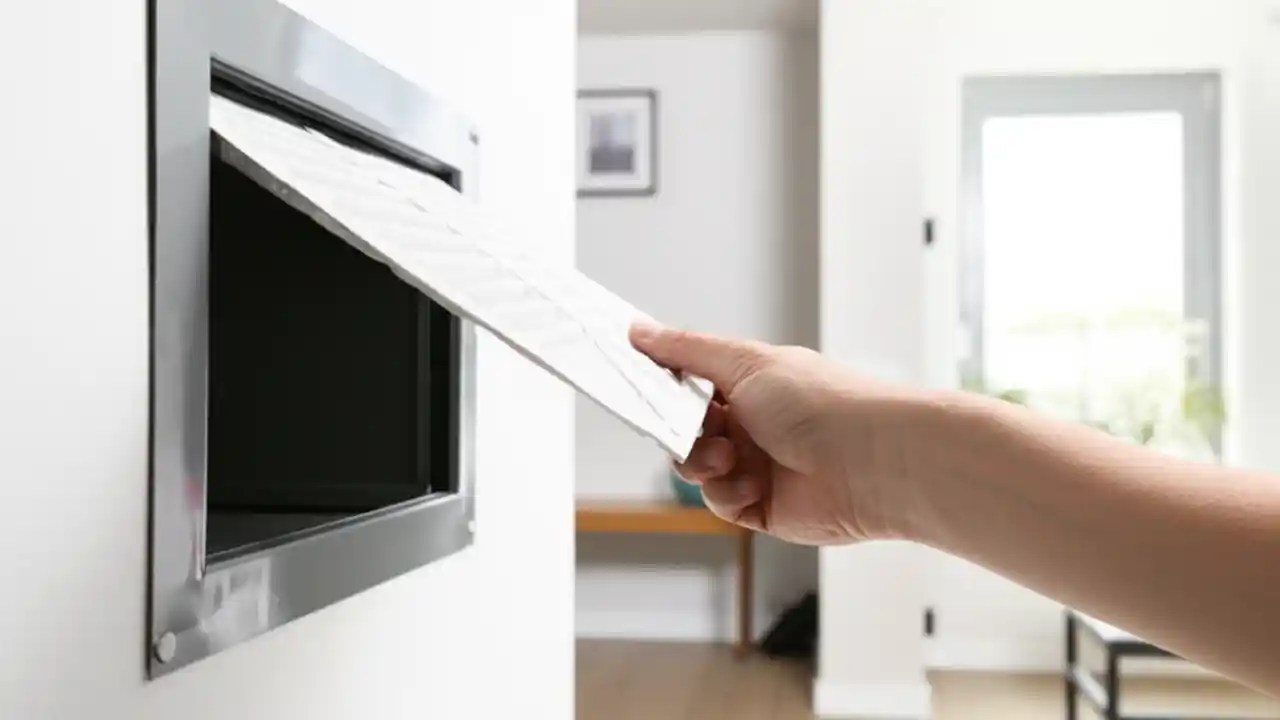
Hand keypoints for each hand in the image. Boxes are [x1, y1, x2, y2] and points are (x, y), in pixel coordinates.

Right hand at [630, 322, 926, 544]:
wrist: (873, 462)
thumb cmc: (823, 403)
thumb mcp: (743, 362)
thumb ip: (685, 349)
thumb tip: (640, 330)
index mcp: (751, 381)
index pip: (689, 380)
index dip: (662, 385)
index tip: (635, 385)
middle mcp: (753, 421)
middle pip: (685, 428)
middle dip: (679, 430)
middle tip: (686, 427)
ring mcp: (758, 464)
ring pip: (696, 468)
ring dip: (702, 463)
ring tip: (729, 458)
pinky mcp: (763, 506)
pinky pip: (720, 502)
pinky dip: (728, 494)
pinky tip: (753, 486)